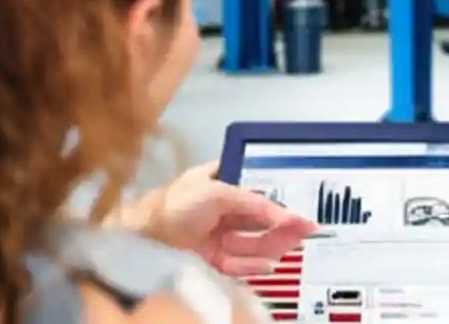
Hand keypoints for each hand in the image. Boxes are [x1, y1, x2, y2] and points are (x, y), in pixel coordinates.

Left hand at [128, 162, 316, 276]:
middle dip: (283, 226)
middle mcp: (222, 209)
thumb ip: (254, 204)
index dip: (280, 201)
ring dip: (274, 245)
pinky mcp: (212, 258)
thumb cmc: (172, 205)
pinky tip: (270, 264)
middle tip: (306, 231)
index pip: (258, 192)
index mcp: (222, 184)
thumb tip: (283, 214)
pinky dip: (254, 265)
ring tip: (294, 245)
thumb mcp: (218, 192)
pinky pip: (239, 263)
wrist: (141, 238)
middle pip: (260, 220)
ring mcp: (217, 235)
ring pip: (253, 242)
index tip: (301, 211)